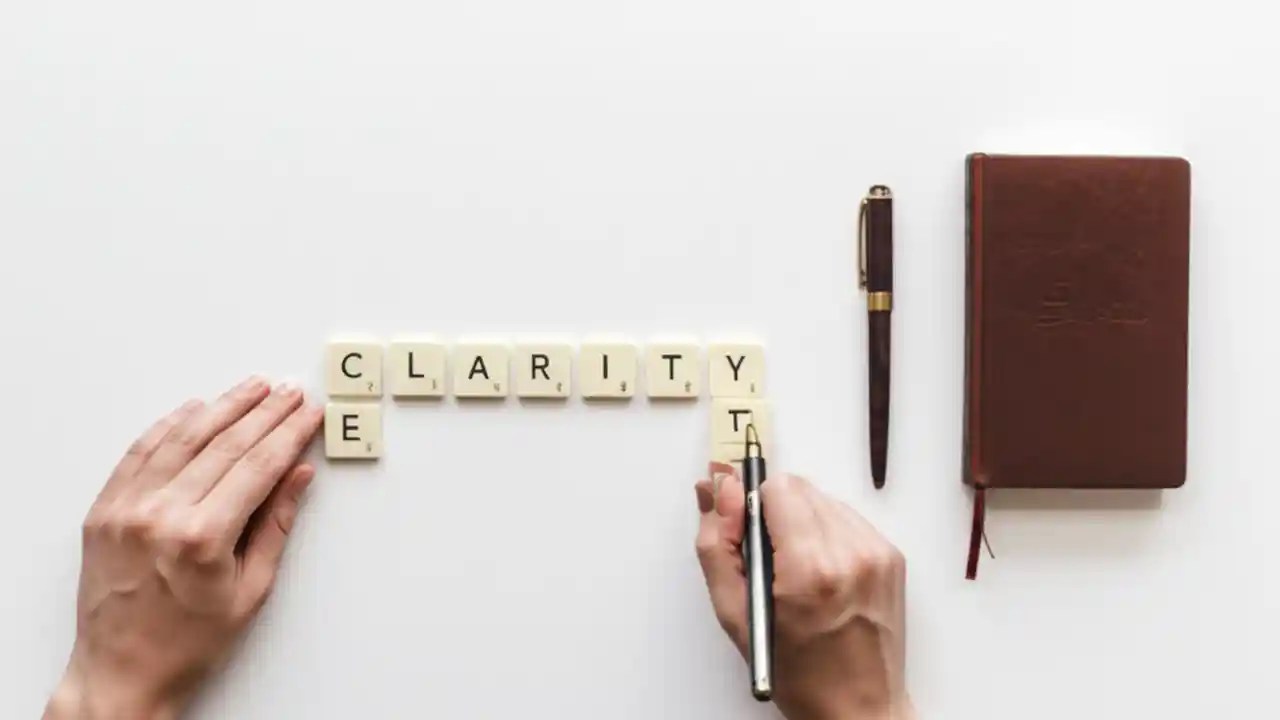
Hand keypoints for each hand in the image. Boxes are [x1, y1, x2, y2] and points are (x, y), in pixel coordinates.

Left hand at [44, 376, 324, 719]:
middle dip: (264, 413)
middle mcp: (160, 515)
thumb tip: (297, 474)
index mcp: (202, 538)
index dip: (289, 433)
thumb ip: (275, 524)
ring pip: (182, 437)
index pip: (258, 465)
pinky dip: (169, 425)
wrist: (121, 673)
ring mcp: (126, 509)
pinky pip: (139, 452)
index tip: (309, 413)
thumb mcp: (250, 590)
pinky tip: (194, 409)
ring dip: (222, 407)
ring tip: (251, 388)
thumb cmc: (188, 643)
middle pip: (224, 444)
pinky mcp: (104, 510)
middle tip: (288, 392)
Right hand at [695, 470, 912, 719]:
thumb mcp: (736, 614)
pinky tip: (821, 574)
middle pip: (800, 487)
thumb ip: (718, 545)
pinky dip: (827, 535)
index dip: (752, 506)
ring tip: (797, 572)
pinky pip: (848, 519)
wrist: (859, 709)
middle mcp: (851, 553)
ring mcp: (877, 553)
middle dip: (775, 513)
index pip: (777, 488)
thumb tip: (716, 491)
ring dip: (802, 523)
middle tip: (770, 560)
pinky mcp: (892, 556)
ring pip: (823, 499)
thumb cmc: (798, 674)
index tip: (747, 535)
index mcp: (810, 570)